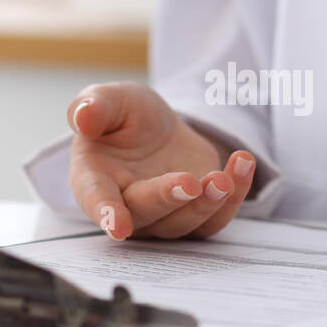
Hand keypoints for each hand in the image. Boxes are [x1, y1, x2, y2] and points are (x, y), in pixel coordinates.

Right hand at [67, 82, 256, 239]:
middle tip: (190, 183)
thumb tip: (83, 117)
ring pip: (184, 223)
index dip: (106, 214)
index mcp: (93, 179)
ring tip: (224, 178)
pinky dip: (234, 196)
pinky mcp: (196, 214)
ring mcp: (163, 216)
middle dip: (168, 199)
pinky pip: (216, 218)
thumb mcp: (109, 99)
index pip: (96, 200)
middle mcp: (127, 206)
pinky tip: (243, 164)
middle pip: (146, 214)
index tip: (117, 227)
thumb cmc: (123, 117)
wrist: (157, 126)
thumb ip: (94, 107)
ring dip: (207, 203)